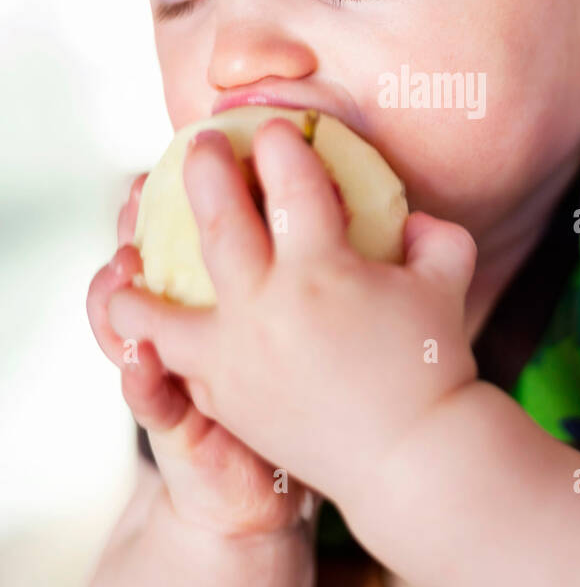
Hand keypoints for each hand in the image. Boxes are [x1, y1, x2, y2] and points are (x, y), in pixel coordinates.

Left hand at [105, 119, 477, 516]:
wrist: (410, 458)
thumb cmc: (433, 366)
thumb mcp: (445, 284)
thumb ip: (433, 236)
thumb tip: (411, 217)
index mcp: (322, 268)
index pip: (294, 185)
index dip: (284, 146)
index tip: (276, 128)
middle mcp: (267, 306)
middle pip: (217, 221)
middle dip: (206, 171)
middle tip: (200, 143)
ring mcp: (236, 355)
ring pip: (159, 309)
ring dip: (137, 275)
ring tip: (126, 254)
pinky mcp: (225, 398)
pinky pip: (175, 362)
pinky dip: (156, 341)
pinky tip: (157, 326)